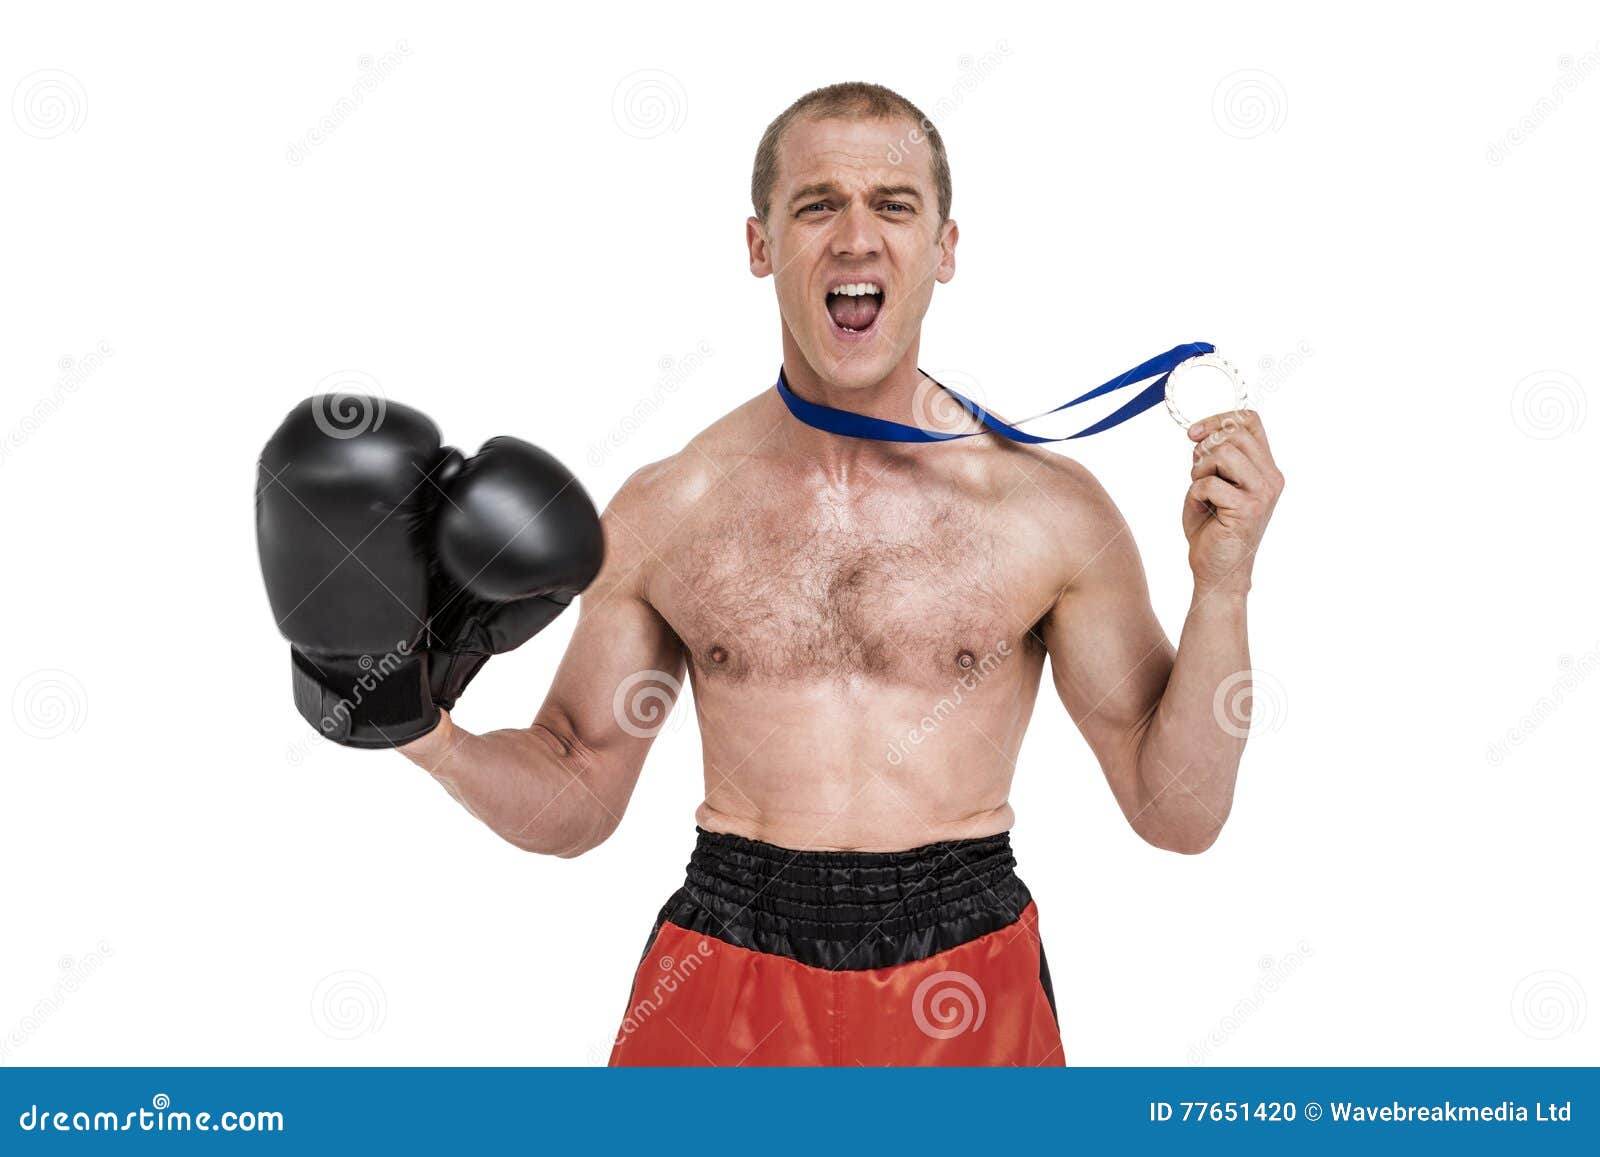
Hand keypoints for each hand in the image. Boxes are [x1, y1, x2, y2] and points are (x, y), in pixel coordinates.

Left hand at [1183, 410, 1283, 596]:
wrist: (1217, 571)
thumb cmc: (1213, 528)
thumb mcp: (1214, 484)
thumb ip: (1215, 458)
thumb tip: (1203, 433)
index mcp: (1266, 469)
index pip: (1250, 421)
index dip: (1218, 419)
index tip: (1194, 434)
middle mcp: (1271, 478)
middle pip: (1234, 433)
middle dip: (1204, 449)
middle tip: (1197, 474)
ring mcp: (1262, 493)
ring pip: (1223, 452)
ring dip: (1199, 471)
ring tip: (1201, 492)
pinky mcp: (1247, 509)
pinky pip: (1208, 484)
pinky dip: (1194, 495)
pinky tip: (1201, 511)